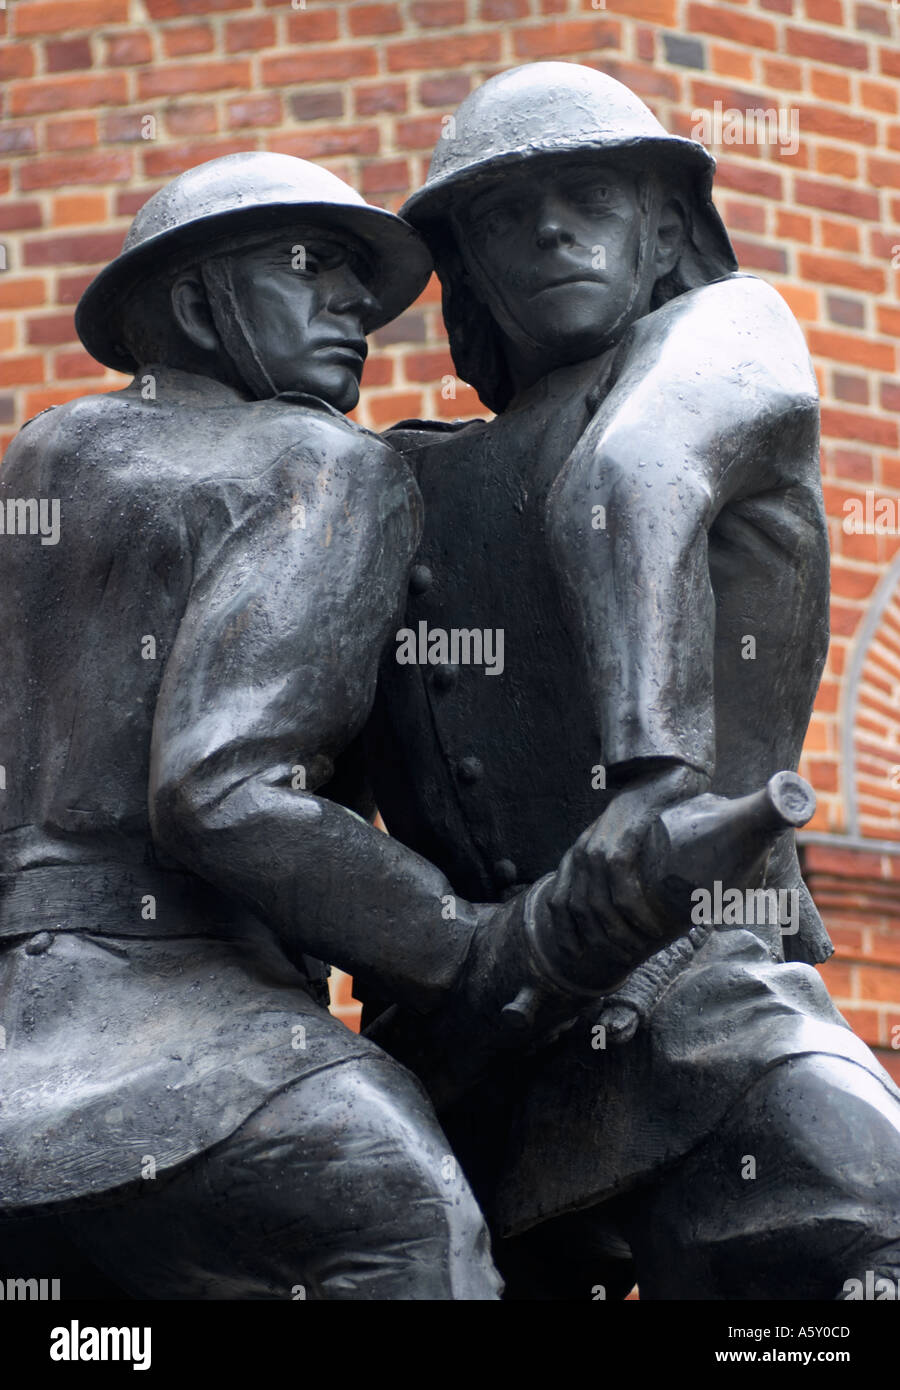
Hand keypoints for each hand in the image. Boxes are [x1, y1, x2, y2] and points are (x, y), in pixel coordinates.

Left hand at [539, 761, 709, 991]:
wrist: (660, 780)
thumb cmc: (644, 818)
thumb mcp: (619, 844)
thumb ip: (612, 871)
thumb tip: (617, 910)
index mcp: (575, 856)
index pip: (559, 904)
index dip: (566, 934)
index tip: (580, 955)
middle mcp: (580, 853)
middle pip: (579, 911)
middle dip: (600, 940)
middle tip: (624, 955)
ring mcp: (597, 849)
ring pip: (601, 907)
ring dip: (621, 933)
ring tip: (641, 946)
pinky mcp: (619, 846)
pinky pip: (622, 892)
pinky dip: (636, 915)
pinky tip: (652, 927)